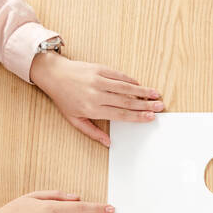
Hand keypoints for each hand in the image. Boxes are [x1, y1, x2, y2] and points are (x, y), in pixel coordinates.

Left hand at [30, 51, 163, 147]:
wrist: (53, 75)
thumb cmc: (63, 98)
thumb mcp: (74, 120)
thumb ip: (92, 132)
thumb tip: (108, 143)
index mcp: (92, 109)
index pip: (120, 114)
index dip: (137, 116)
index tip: (150, 117)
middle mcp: (96, 94)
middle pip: (126, 101)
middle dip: (145, 105)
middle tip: (159, 107)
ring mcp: (98, 80)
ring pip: (125, 87)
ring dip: (142, 91)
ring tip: (155, 94)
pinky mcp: (99, 69)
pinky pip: (118, 75)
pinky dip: (130, 81)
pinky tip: (140, 85)